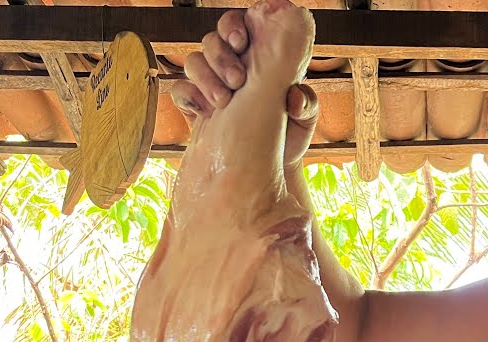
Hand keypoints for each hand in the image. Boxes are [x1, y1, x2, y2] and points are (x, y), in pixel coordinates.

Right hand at [170, 9, 318, 170]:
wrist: (265, 170)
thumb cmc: (288, 139)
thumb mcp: (304, 120)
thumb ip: (307, 103)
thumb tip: (295, 97)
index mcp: (260, 59)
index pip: (243, 25)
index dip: (236, 26)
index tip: (242, 43)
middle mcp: (233, 65)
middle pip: (214, 37)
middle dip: (221, 54)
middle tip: (238, 79)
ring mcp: (212, 83)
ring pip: (195, 60)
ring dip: (207, 77)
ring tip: (225, 101)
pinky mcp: (196, 104)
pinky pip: (180, 89)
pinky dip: (190, 97)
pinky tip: (206, 112)